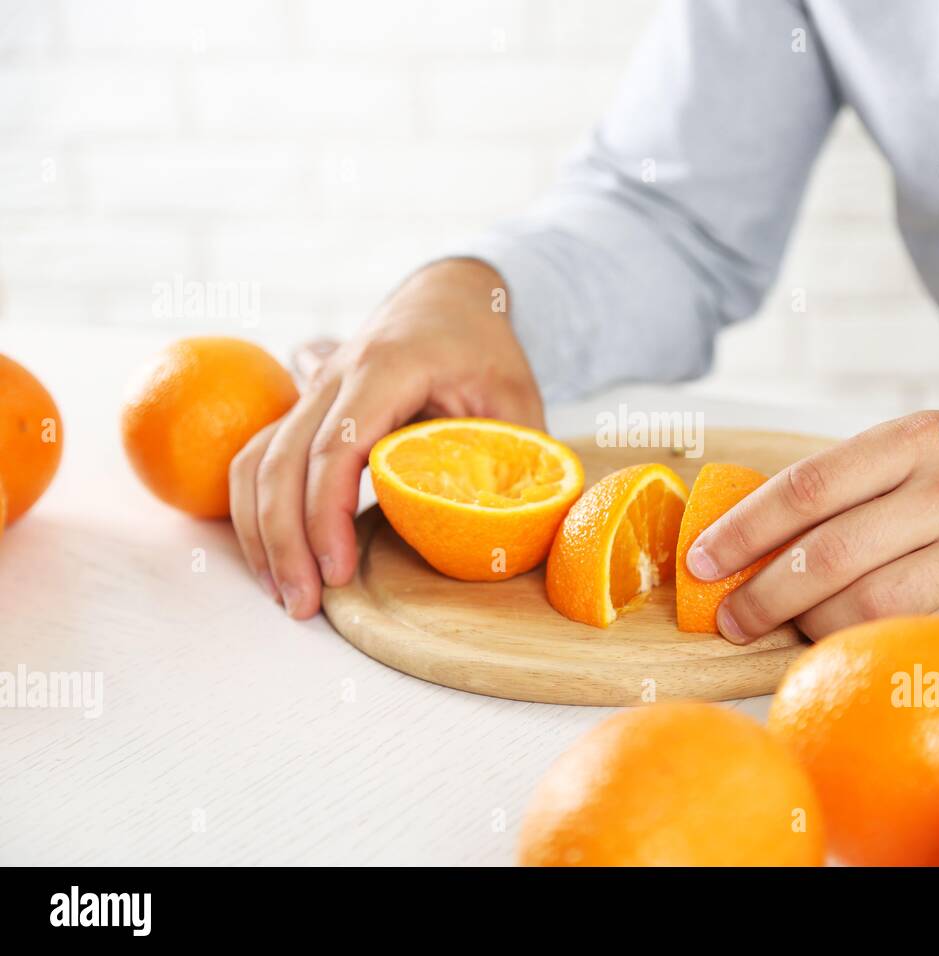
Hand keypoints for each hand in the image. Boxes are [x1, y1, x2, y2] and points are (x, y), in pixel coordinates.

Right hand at [230, 258, 543, 618]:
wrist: (446, 297)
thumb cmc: (484, 348)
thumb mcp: (515, 396)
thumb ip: (511, 458)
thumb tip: (515, 530)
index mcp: (388, 367)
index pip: (335, 446)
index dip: (326, 515)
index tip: (337, 571)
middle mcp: (335, 376)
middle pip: (280, 460)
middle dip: (283, 539)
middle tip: (303, 605)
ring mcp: (310, 391)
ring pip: (255, 460)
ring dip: (260, 532)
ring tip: (285, 595)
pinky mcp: (302, 410)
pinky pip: (259, 459)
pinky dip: (256, 511)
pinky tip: (275, 559)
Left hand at [685, 411, 938, 643]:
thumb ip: (868, 476)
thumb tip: (774, 528)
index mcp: (922, 438)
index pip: (808, 487)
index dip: (745, 530)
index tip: (705, 560)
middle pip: (827, 554)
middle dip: (763, 594)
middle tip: (730, 617)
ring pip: (870, 604)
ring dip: (812, 627)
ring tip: (787, 632)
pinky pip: (922, 635)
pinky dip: (873, 648)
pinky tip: (849, 647)